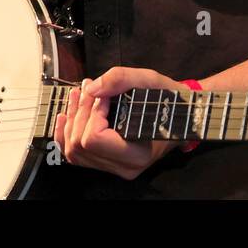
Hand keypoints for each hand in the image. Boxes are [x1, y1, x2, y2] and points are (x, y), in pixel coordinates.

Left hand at [53, 67, 189, 180]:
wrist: (181, 115)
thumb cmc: (169, 100)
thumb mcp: (150, 81)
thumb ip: (120, 79)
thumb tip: (91, 88)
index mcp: (138, 153)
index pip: (95, 138)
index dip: (93, 113)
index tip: (105, 96)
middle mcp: (125, 167)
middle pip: (80, 144)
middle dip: (79, 112)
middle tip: (87, 89)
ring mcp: (115, 168)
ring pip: (73, 152)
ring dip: (70, 121)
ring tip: (77, 97)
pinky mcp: (107, 163)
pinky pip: (76, 156)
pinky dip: (66, 135)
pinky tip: (66, 117)